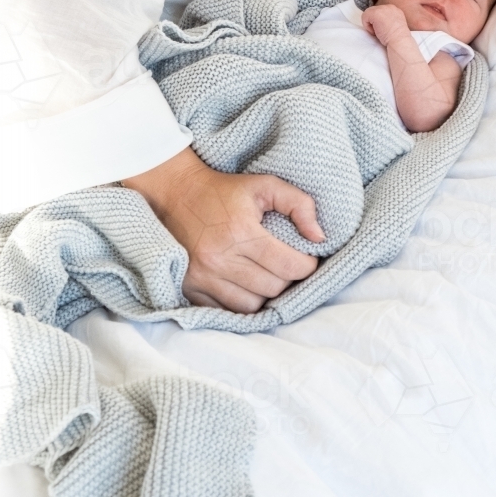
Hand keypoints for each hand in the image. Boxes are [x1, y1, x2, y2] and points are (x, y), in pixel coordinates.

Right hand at [122, 147, 322, 312]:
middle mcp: (219, 258)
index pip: (290, 266)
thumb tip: (320, 238)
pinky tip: (246, 285)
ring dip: (265, 294)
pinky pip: (227, 311)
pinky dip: (241, 302)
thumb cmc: (225, 191)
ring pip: (252, 305)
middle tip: (286, 265)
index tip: (307, 257)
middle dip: (287, 279)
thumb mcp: (265, 185)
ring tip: (266, 275)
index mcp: (240, 232)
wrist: (176, 194)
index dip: (307, 265)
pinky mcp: (189, 289)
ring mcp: (202, 277)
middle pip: (273, 288)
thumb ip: (300, 205)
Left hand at [361, 4, 410, 46]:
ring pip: (369, 13)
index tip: (385, 29)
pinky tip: (375, 31)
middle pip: (375, 11)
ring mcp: (382, 8)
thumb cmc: (397, 38)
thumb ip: (387, 20)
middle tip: (381, 31)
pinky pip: (364, 16)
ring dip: (371, 24)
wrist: (399, 40)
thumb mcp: (394, 24)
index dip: (380, 22)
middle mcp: (389, 6)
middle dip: (375, 22)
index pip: (381, 12)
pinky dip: (367, 26)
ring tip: (379, 31)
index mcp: (395, 10)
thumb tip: (376, 22)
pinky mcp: (375, 12)